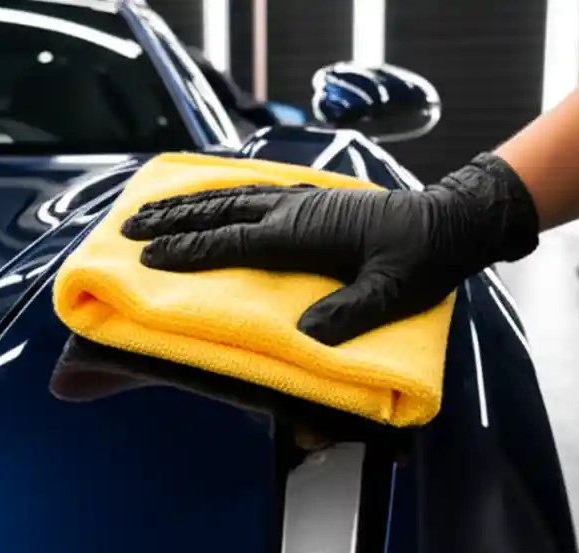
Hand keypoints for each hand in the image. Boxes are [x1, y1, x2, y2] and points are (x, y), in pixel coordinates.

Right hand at [122, 153, 539, 344]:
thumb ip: (351, 313)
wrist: (451, 222)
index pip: (234, 244)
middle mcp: (296, 210)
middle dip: (172, 221)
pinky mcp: (310, 200)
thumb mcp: (394, 293)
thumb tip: (308, 334)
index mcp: (306, 233)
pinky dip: (220, 193)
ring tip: (149, 209)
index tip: (149, 257)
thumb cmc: (423, 261)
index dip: (191, 252)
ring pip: (232, 197)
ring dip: (188, 205)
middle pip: (220, 212)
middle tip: (127, 228)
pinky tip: (206, 198)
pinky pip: (252, 192)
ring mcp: (302, 200)